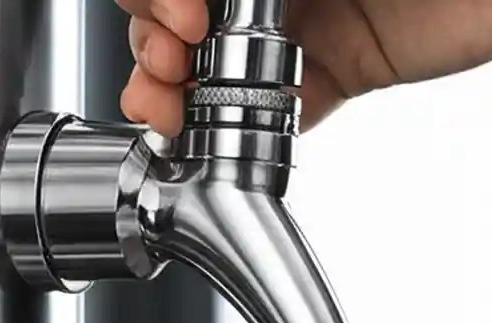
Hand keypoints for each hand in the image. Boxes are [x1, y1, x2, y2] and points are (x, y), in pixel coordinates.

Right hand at [117, 0, 491, 135]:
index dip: (156, 1)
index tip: (182, 19)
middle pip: (177, 21)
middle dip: (154, 48)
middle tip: (171, 66)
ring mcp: (300, 27)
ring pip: (212, 68)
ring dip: (178, 96)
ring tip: (176, 111)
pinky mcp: (336, 74)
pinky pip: (277, 112)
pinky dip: (245, 133)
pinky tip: (229, 139)